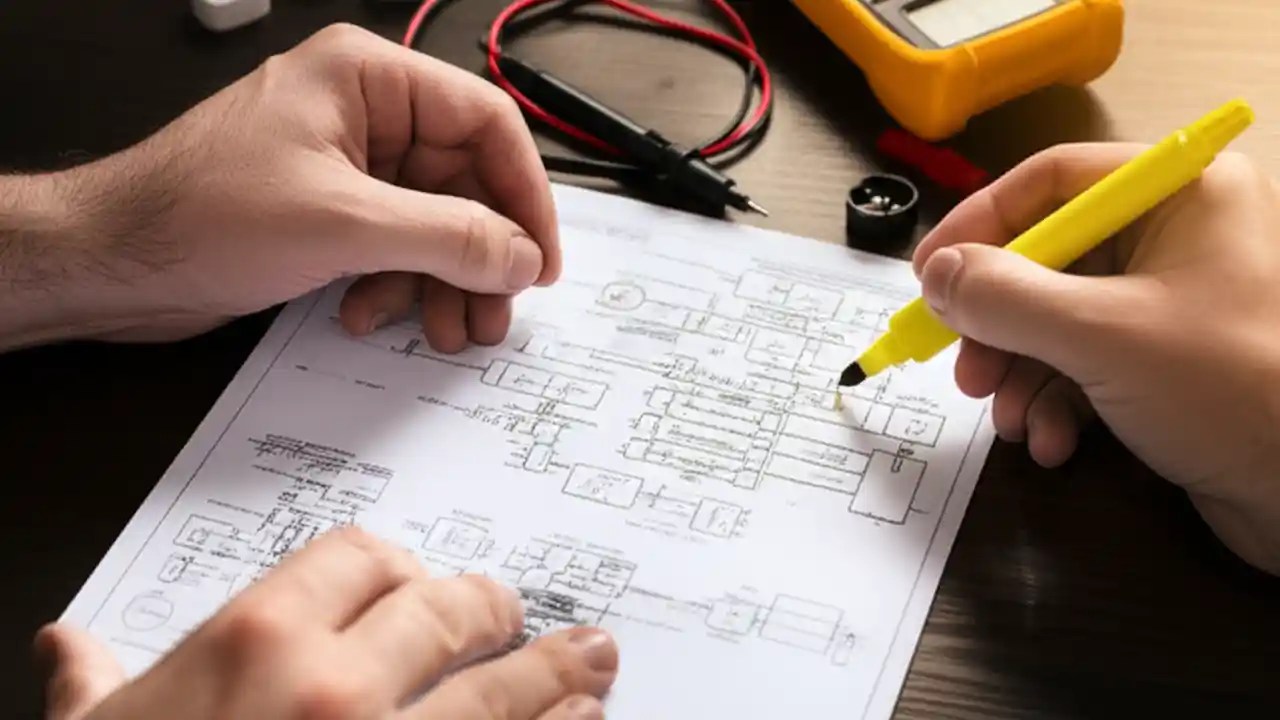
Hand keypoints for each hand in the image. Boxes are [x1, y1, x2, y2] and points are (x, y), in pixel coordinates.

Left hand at [0, 23, 557, 351]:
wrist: (111, 262)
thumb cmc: (201, 215)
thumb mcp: (345, 225)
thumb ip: (450, 238)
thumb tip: (522, 256)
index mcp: (368, 78)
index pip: (484, 124)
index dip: (524, 196)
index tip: (541, 260)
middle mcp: (362, 113)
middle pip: (463, 182)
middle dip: (479, 256)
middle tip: (492, 316)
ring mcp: (344, 164)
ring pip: (431, 223)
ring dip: (441, 282)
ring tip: (445, 332)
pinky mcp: (326, 211)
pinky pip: (392, 246)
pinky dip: (393, 285)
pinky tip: (367, 316)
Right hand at [33, 527, 617, 719]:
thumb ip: (97, 683)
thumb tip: (70, 643)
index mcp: (254, 642)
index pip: (359, 556)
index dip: (391, 565)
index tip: (408, 579)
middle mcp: (334, 688)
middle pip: (448, 610)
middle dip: (487, 608)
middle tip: (510, 611)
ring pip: (506, 690)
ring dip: (557, 674)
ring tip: (591, 661)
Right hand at [913, 144, 1279, 573]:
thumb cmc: (1230, 389)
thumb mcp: (1102, 335)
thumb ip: (1005, 297)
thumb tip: (935, 275)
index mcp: (1178, 193)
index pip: (1051, 180)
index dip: (979, 225)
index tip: (925, 278)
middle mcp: (1176, 236)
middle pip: (1046, 258)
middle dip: (998, 322)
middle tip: (964, 371)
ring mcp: (1173, 301)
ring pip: (1057, 319)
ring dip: (1021, 374)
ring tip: (1010, 422)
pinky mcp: (1170, 362)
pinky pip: (1086, 363)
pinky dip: (1058, 402)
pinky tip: (1054, 444)